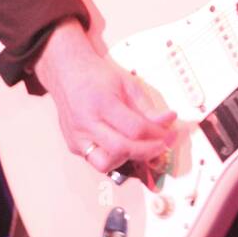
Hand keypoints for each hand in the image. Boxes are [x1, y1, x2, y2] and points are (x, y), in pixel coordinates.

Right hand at [33, 20, 177, 173]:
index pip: (135, 129)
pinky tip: (124, 146)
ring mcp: (77, 137)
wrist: (67, 72)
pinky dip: (114, 158)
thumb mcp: (127, 84)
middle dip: (148, 151)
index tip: (170, 134)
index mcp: (102, 103)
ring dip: (127, 159)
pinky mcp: (73, 146)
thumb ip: (147, 107)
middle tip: (163, 145)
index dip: (157, 134)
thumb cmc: (96, 76)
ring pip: (105, 163)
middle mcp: (86, 123)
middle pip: (122, 149)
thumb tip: (168, 121)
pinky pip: (96, 160)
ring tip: (140, 147)